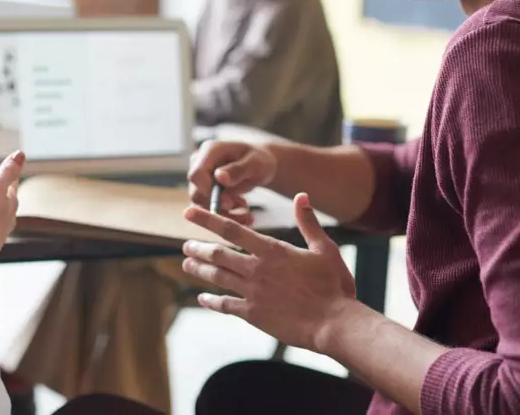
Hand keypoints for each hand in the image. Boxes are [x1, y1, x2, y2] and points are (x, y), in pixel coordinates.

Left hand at [180, 193, 357, 352]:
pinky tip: (203, 298)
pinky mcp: (253, 315)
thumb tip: (301, 195)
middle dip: (198, 248)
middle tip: (186, 245)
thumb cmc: (333, 285)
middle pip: (218, 254)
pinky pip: (225, 305)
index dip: (207, 220)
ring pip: (217, 277)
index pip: (232, 230)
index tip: (189, 212)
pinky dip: (211, 301)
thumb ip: (308, 222)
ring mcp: (253, 293)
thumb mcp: (324, 248)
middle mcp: (257, 269)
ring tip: (187, 263)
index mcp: (271, 251)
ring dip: (200, 269)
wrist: (333, 323)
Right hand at [187, 140, 276, 226]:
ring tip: (245, 206)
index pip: (196, 175)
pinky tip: (242, 211)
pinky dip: (226, 215)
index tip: (227, 201)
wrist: (257, 165)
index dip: (207, 191)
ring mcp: (199, 178)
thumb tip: (219, 178)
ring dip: (224, 212)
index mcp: (209, 151)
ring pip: (202, 206)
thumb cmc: (258, 160)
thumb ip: (237, 170)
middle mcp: (199, 164)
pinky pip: (208, 210)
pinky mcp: (203, 191)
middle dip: (219, 205)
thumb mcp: (254, 163)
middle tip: (242, 205)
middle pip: (196, 193)